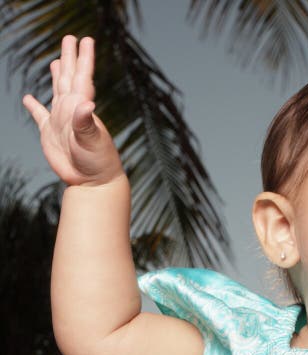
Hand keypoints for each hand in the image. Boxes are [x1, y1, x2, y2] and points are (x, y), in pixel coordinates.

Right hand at [22, 35, 122, 185]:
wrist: (92, 183)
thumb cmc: (97, 162)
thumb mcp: (92, 141)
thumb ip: (86, 123)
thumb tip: (86, 104)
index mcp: (82, 107)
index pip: (83, 77)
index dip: (84, 58)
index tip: (85, 40)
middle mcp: (72, 110)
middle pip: (70, 77)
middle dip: (70, 57)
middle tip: (70, 38)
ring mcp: (61, 121)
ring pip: (57, 91)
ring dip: (57, 76)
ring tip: (57, 61)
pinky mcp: (50, 134)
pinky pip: (40, 116)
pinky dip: (34, 107)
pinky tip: (29, 98)